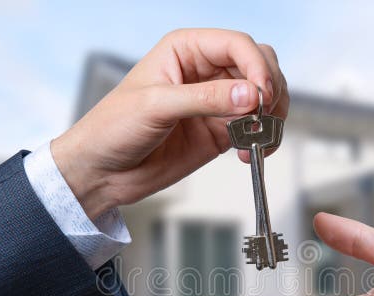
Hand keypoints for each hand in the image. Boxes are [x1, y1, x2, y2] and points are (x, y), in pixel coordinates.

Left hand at [51, 28, 288, 219]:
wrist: (102, 171)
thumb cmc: (113, 128)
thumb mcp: (155, 107)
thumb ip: (204, 99)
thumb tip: (251, 95)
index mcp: (186, 50)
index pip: (237, 45)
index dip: (257, 66)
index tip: (262, 95)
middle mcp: (205, 71)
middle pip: (259, 65)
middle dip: (270, 88)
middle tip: (265, 116)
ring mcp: (215, 102)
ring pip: (264, 97)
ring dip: (272, 116)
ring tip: (259, 138)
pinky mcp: (220, 132)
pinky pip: (255, 128)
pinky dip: (263, 139)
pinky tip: (250, 152)